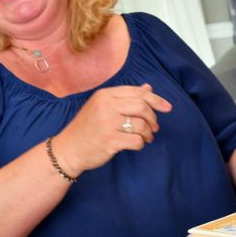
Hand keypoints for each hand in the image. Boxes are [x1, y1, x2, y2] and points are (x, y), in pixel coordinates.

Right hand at [53, 83, 171, 175]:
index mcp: (105, 95)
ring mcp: (107, 123)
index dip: (156, 99)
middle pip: (142, 106)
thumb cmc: (88, 128)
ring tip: (146, 137)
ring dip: (149, 133)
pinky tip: (137, 144)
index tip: (168, 107)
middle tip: (155, 127)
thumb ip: (125, 97)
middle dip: (153, 118)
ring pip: (141, 124)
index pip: (138, 92)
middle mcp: (106, 106)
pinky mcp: (110, 141)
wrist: (68, 149)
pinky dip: (141, 143)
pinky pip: (136, 140)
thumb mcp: (103, 106)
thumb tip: (148, 87)